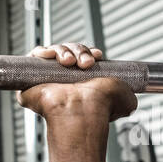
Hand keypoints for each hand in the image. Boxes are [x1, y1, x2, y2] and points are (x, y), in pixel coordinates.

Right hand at [17, 42, 136, 123]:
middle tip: (86, 63)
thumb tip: (132, 102)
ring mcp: (47, 80)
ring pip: (53, 51)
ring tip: (70, 63)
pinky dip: (42, 51)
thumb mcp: (124, 96)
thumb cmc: (101, 106)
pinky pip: (33, 56)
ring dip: (64, 51)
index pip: (83, 59)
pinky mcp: (29, 80)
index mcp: (84, 83)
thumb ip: (128, 94)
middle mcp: (65, 81)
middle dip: (79, 51)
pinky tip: (52, 57)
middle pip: (69, 51)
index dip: (88, 53)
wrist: (81, 110)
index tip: (97, 56)